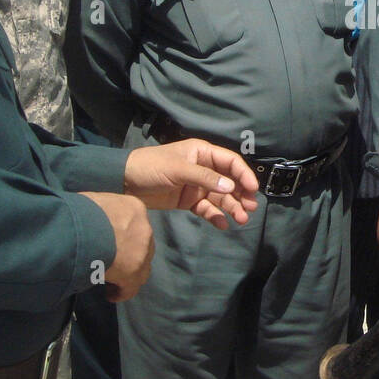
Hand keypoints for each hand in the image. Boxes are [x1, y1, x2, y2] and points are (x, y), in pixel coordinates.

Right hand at [80, 192, 154, 301]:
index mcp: (134, 209)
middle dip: (129, 255)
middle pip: (141, 246)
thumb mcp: (94, 202)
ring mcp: (142, 251)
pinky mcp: (134, 272)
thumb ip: (101, 211)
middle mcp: (144, 228)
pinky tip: (111, 295)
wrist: (79, 227)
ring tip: (110, 280)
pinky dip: (121, 292)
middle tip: (112, 262)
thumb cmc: (79, 211)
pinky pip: (131, 287)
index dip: (124, 238)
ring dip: (128, 274)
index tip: (111, 246)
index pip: (135, 225)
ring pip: (141, 267)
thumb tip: (93, 219)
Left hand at [124, 139, 259, 228]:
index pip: (230, 162)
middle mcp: (204, 168)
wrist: (124, 182)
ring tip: (242, 219)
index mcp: (203, 153)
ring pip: (220, 197)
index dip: (244, 174)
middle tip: (251, 208)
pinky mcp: (189, 201)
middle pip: (229, 181)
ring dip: (231, 207)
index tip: (253, 189)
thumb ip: (204, 178)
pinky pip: (207, 208)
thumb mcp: (178, 169)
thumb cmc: (151, 167)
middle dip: (241, 194)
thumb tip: (230, 187)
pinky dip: (215, 216)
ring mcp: (197, 186)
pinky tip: (223, 225)